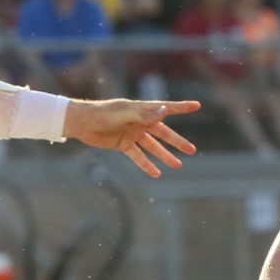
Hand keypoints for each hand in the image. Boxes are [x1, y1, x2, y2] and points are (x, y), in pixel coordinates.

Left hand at [63, 98, 199, 177]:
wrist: (82, 122)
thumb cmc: (103, 113)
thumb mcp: (126, 113)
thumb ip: (145, 114)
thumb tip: (165, 111)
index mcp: (143, 110)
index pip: (166, 108)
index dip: (182, 107)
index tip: (197, 106)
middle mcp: (140, 121)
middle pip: (163, 133)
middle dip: (177, 142)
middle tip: (191, 150)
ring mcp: (132, 133)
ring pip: (153, 147)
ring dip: (165, 156)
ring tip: (178, 165)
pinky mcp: (123, 144)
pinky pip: (137, 155)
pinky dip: (146, 164)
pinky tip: (156, 173)